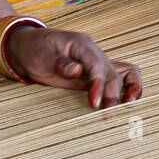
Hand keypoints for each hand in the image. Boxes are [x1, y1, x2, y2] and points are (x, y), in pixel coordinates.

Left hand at [8, 25, 141, 108]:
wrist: (29, 47)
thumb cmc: (34, 50)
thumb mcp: (40, 56)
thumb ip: (59, 63)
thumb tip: (77, 70)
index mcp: (81, 44)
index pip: (96, 64)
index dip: (98, 84)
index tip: (94, 103)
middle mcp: (94, 52)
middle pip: (112, 72)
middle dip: (112, 93)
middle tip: (107, 114)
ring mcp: (97, 63)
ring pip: (123, 73)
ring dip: (129, 89)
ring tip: (128, 107)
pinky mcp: (95, 74)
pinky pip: (119, 77)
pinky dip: (128, 87)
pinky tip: (128, 101)